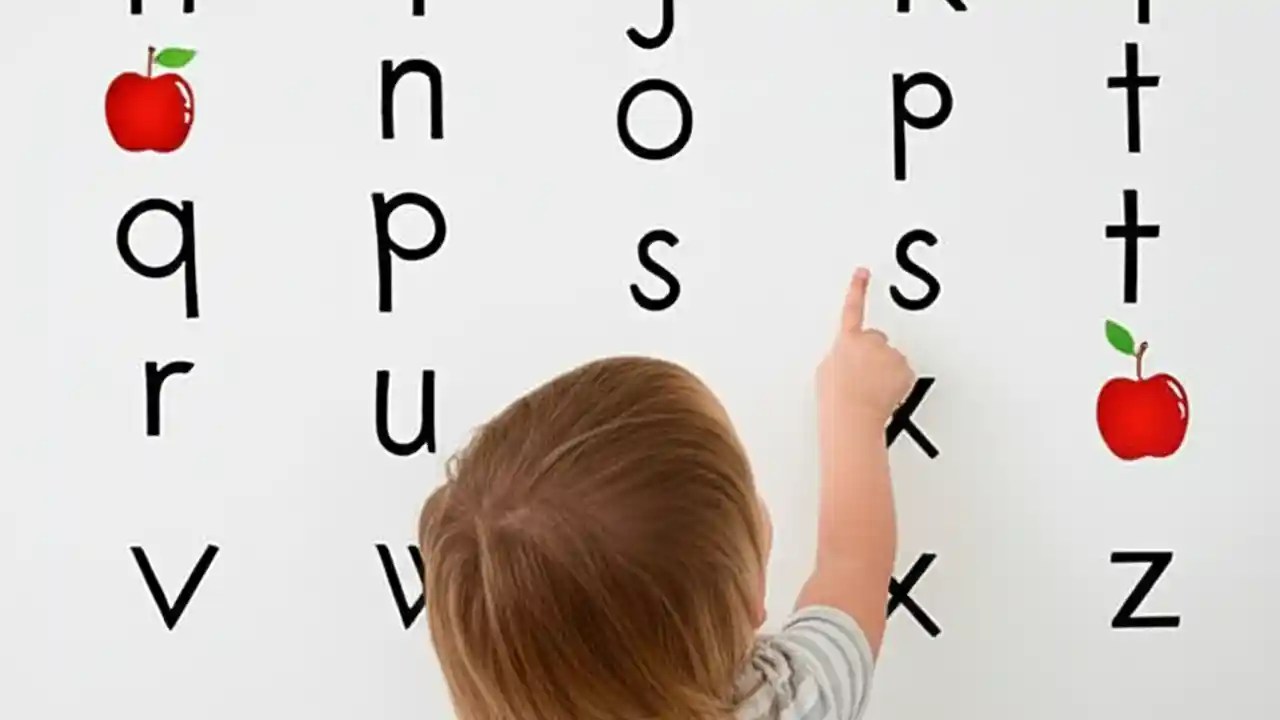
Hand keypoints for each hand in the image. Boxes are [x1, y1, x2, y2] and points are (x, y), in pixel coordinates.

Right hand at [817, 268, 914, 423]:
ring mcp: (889, 355)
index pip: (852, 307)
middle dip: (872, 354)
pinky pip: (902, 372)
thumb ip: (839, 356)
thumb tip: (847, 358)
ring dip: (884, 370)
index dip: (857, 288)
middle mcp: (870, 342)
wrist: (853, 418)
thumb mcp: (826, 372)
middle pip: (876, 340)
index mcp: (847, 340)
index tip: (862, 272)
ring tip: (871, 389)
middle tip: (863, 376)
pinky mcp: (905, 369)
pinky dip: (896, 382)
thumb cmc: (837, 399)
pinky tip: (883, 393)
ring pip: (890, 358)